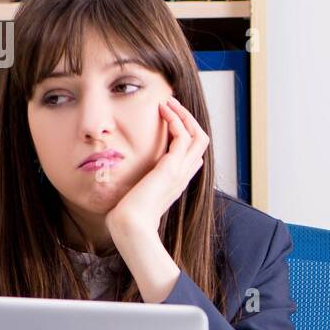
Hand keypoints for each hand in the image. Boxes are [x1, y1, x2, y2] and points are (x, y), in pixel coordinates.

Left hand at [106, 97, 209, 239]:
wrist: (131, 227)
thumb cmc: (128, 215)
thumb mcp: (136, 194)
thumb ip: (141, 183)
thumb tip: (136, 175)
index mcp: (177, 181)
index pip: (194, 153)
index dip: (186, 133)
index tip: (169, 118)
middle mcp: (184, 175)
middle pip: (201, 141)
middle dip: (188, 119)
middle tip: (171, 104)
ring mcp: (181, 171)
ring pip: (198, 135)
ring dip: (184, 114)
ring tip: (169, 102)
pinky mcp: (172, 167)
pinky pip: (184, 136)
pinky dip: (176, 119)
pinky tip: (163, 110)